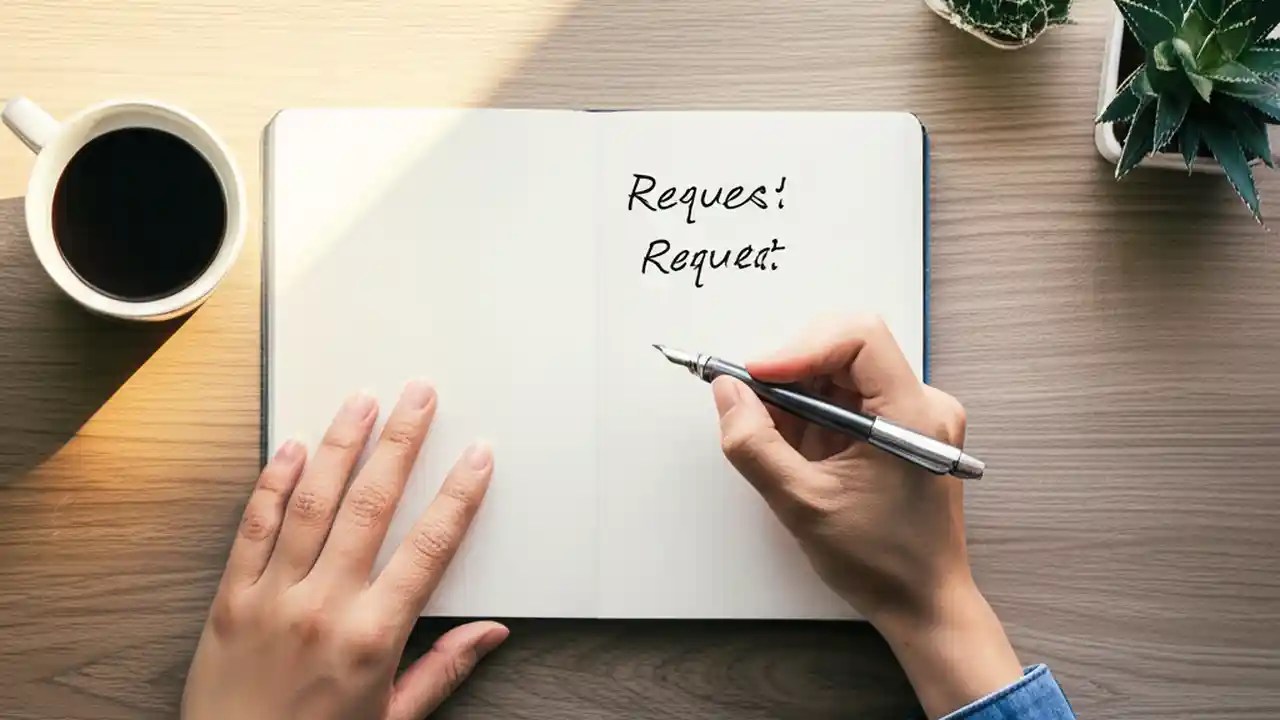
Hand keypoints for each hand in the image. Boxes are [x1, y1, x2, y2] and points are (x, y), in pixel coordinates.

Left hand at [183, 382, 505, 719]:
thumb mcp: (393, 719)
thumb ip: (444, 670)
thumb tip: (492, 634)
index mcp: (372, 636)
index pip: (428, 548)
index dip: (458, 496)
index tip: (476, 457)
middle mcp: (324, 605)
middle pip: (371, 505)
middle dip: (402, 443)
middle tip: (419, 396)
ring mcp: (273, 595)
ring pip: (313, 501)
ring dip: (342, 445)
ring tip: (363, 401)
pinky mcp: (230, 597)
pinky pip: (254, 525)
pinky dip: (274, 482)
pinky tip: (295, 447)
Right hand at [712, 315, 1021, 718]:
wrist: (924, 603)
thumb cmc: (881, 562)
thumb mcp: (802, 505)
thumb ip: (755, 444)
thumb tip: (727, 392)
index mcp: (912, 416)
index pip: (859, 338)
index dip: (801, 346)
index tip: (758, 375)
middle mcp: (922, 404)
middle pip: (846, 347)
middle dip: (790, 367)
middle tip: (748, 398)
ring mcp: (914, 415)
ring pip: (841, 370)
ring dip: (796, 391)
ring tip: (768, 430)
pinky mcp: (899, 427)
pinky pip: (847, 396)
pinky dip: (810, 410)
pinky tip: (792, 443)